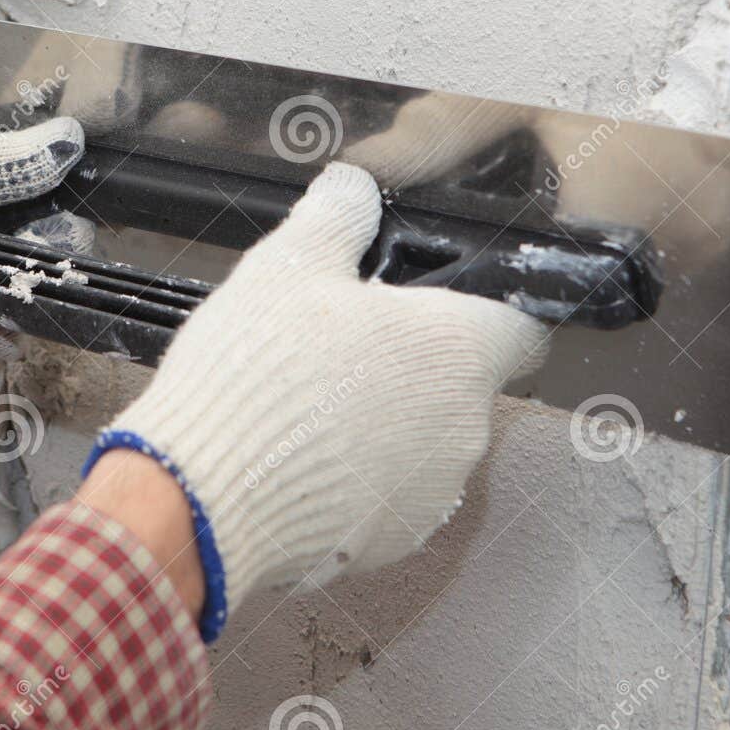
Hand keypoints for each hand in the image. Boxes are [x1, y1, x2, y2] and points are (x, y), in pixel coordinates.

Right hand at [87, 162, 547, 640]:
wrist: (208, 499)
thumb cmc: (256, 379)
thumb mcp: (285, 266)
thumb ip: (335, 217)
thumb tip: (353, 190)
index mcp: (456, 350)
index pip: (521, 327)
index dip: (482, 311)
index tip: (433, 307)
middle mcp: (465, 426)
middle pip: (460, 384)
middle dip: (408, 368)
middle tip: (338, 350)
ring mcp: (433, 492)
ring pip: (424, 442)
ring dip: (381, 423)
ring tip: (305, 407)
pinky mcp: (393, 539)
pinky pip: (388, 496)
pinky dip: (355, 478)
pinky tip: (296, 458)